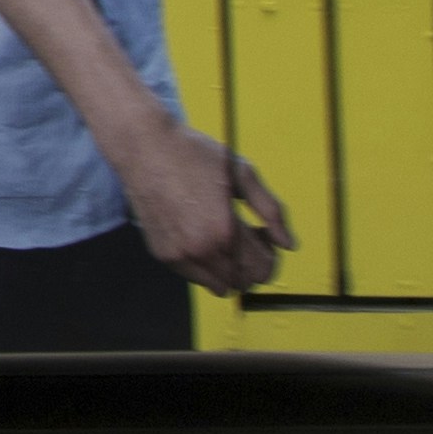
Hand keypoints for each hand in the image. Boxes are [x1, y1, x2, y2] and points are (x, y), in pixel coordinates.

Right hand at [112, 126, 293, 294]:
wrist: (143, 147)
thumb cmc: (194, 155)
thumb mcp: (242, 173)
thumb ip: (271, 210)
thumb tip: (289, 245)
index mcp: (225, 230)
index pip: (264, 271)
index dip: (271, 255)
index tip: (262, 235)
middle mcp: (201, 249)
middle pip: (243, 283)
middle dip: (251, 264)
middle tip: (244, 235)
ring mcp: (179, 255)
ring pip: (219, 286)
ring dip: (228, 268)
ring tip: (221, 235)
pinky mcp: (162, 254)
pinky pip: (195, 275)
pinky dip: (204, 263)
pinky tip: (199, 232)